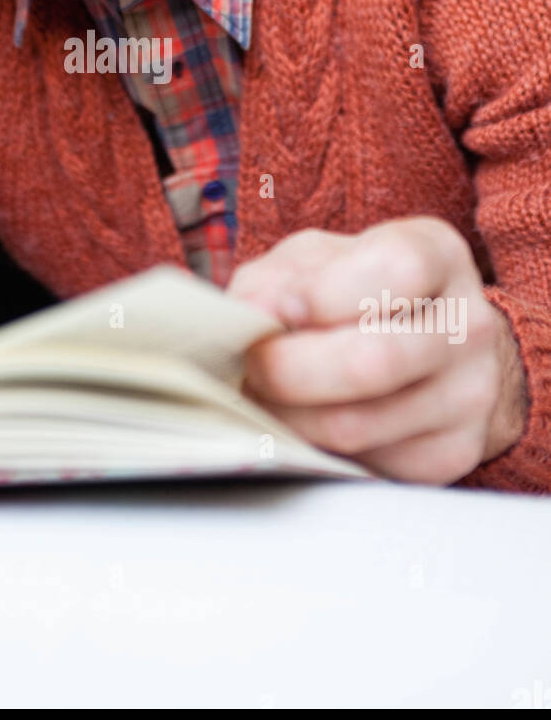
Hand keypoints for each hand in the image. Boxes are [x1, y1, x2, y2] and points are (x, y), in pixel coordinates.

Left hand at [228, 218, 528, 483]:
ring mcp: (468, 395)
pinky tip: (303, 421)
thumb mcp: (316, 261)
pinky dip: (313, 448)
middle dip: (287, 370)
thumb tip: (249, 314)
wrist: (432, 345)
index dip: (323, 294)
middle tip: (250, 366)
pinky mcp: (449, 454)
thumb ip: (277, 279)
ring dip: (287, 416)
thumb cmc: (357, 291)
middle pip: (373, 362)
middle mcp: (469, 325)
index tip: (272, 310)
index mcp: (437, 255)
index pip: (396, 270)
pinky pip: (360, 464)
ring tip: (263, 396)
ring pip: (355, 425)